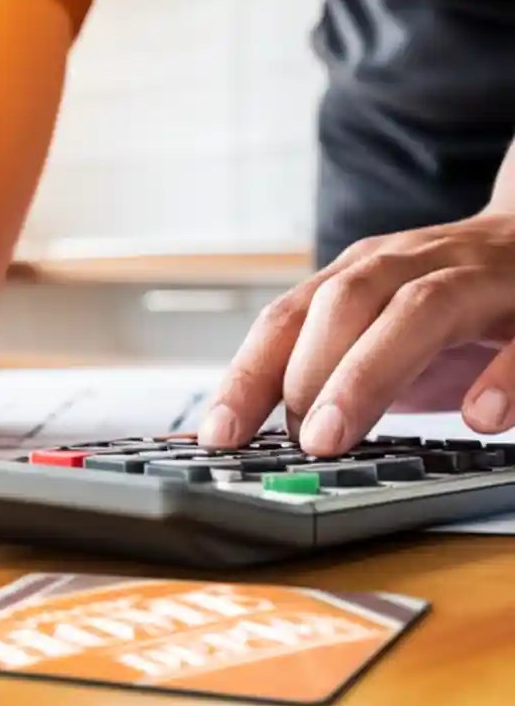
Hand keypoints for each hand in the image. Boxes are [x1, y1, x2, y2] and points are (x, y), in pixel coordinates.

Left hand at [199, 208, 514, 455]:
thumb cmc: (448, 304)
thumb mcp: (378, 332)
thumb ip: (326, 373)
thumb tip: (257, 434)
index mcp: (360, 276)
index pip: (287, 319)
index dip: (247, 375)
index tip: (218, 434)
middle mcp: (412, 265)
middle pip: (346, 302)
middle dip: (309, 372)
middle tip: (296, 440)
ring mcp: (480, 277)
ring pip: (422, 308)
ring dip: (370, 373)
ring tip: (335, 436)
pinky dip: (505, 375)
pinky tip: (479, 416)